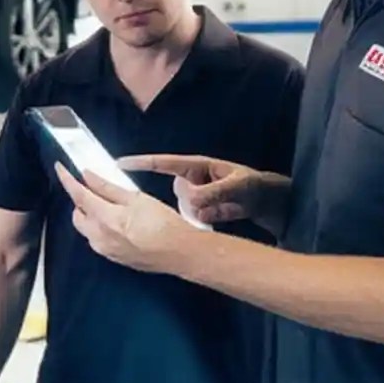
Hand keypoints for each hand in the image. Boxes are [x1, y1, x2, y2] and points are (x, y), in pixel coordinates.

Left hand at [53, 163, 193, 273]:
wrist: (181, 253)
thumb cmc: (165, 225)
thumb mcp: (137, 198)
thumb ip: (108, 187)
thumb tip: (88, 176)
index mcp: (105, 219)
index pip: (78, 195)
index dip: (66, 179)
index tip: (60, 168)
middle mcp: (100, 238)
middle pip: (77, 215)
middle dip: (80, 200)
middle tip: (94, 188)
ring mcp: (106, 251)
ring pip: (86, 229)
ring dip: (90, 215)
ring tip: (110, 205)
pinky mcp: (114, 259)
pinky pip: (97, 240)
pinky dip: (100, 228)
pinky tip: (118, 223)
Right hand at [117, 154, 278, 223]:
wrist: (264, 202)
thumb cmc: (252, 184)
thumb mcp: (237, 185)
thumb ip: (213, 191)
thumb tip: (190, 200)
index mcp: (194, 166)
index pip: (162, 162)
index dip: (140, 163)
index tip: (119, 164)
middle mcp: (189, 181)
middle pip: (176, 192)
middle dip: (191, 199)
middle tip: (214, 198)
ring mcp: (193, 197)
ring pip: (184, 208)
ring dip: (202, 211)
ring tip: (224, 205)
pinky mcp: (198, 212)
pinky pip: (192, 219)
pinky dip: (205, 220)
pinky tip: (220, 215)